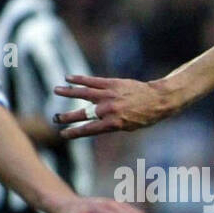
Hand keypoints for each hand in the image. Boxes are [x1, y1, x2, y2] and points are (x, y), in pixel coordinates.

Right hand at [53, 75, 173, 138]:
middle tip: (55, 118)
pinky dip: (80, 79)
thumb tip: (94, 125)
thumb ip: (111, 125)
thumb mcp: (129, 127)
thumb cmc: (145, 117)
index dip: (75, 132)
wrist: (158, 100)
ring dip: (68, 92)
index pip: (89, 129)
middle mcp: (109, 109)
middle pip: (83, 113)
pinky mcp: (112, 83)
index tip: (63, 134)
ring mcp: (109, 95)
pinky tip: (68, 78)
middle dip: (68, 116)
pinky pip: (92, 81)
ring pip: (84, 93)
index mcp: (114, 123)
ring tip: (56, 90)